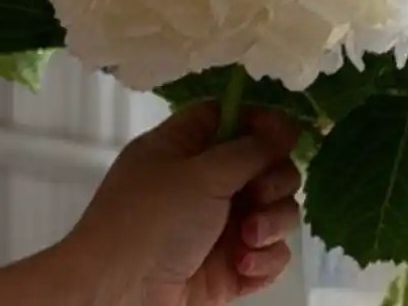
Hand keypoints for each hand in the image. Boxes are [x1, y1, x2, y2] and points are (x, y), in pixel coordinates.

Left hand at [66, 103, 302, 305]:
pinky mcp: (232, 266)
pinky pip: (271, 253)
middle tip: (258, 196)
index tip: (283, 137)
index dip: (262, 123)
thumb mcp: (201, 174)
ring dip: (272, 222)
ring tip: (247, 240)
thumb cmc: (152, 221)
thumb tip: (287, 127)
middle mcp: (207, 183)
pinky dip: (265, 259)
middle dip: (275, 182)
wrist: (120, 295)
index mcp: (187, 150)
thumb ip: (251, 148)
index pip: (233, 119)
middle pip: (267, 165)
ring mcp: (222, 227)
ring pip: (276, 210)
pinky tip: (243, 266)